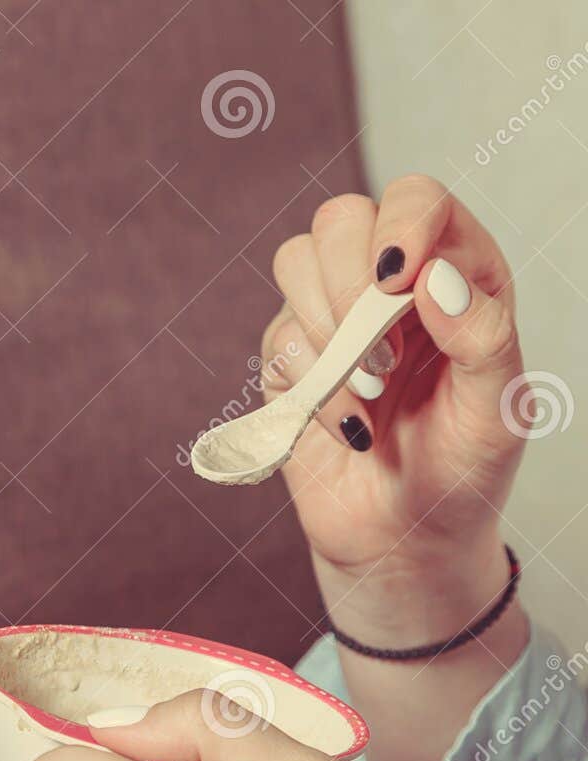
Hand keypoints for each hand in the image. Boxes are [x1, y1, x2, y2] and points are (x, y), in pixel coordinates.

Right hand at [261, 174, 525, 634]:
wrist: (404, 543)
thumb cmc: (463, 472)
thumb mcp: (498, 410)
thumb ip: (483, 335)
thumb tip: (434, 278)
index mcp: (458, 275)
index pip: (419, 202)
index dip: (400, 224)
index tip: (395, 281)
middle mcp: (391, 287)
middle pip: (340, 218)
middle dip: (349, 282)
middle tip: (382, 351)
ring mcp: (333, 321)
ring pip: (295, 263)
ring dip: (325, 327)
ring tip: (368, 386)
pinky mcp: (291, 365)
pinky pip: (277, 341)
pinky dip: (314, 389)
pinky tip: (350, 429)